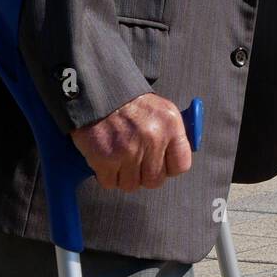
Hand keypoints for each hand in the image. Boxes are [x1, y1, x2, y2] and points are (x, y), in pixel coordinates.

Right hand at [71, 93, 191, 191]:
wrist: (95, 91)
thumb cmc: (127, 103)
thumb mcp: (159, 110)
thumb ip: (171, 136)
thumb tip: (174, 162)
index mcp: (170, 124)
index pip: (181, 165)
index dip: (167, 168)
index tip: (158, 164)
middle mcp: (153, 137)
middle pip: (154, 181)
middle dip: (142, 175)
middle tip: (133, 160)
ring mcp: (129, 150)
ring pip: (131, 185)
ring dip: (122, 176)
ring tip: (117, 157)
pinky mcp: (106, 158)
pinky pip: (109, 182)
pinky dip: (105, 175)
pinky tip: (105, 159)